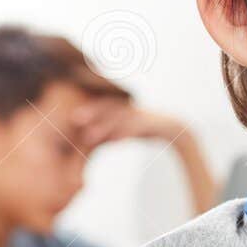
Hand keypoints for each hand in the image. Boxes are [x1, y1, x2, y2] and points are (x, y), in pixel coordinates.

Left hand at [71, 100, 187, 152]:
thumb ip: (108, 134)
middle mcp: (131, 107)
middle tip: (74, 119)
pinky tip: (116, 141)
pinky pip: (138, 127)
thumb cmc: (147, 131)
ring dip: (105, 126)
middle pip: (108, 107)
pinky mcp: (154, 122)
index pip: (102, 105)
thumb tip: (87, 141)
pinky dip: (126, 133)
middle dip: (91, 112)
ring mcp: (143, 113)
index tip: (70, 117)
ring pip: (121, 117)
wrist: (176, 132)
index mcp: (123, 107)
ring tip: (90, 136)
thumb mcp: (125, 132)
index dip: (87, 109)